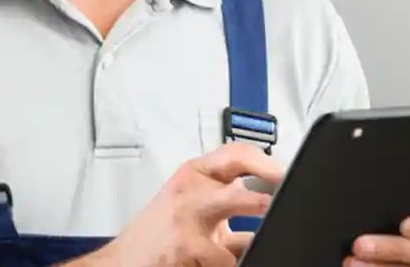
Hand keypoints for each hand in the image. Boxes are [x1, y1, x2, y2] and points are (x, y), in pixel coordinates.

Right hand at [90, 142, 283, 266]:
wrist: (122, 263)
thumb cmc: (157, 237)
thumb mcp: (191, 213)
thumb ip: (226, 210)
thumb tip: (272, 216)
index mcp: (193, 176)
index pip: (234, 153)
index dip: (265, 161)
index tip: (287, 173)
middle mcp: (189, 189)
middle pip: (234, 170)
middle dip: (266, 179)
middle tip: (288, 192)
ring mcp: (186, 216)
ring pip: (231, 204)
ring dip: (257, 215)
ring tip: (273, 228)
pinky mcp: (185, 245)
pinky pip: (224, 256)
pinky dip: (233, 260)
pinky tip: (231, 260)